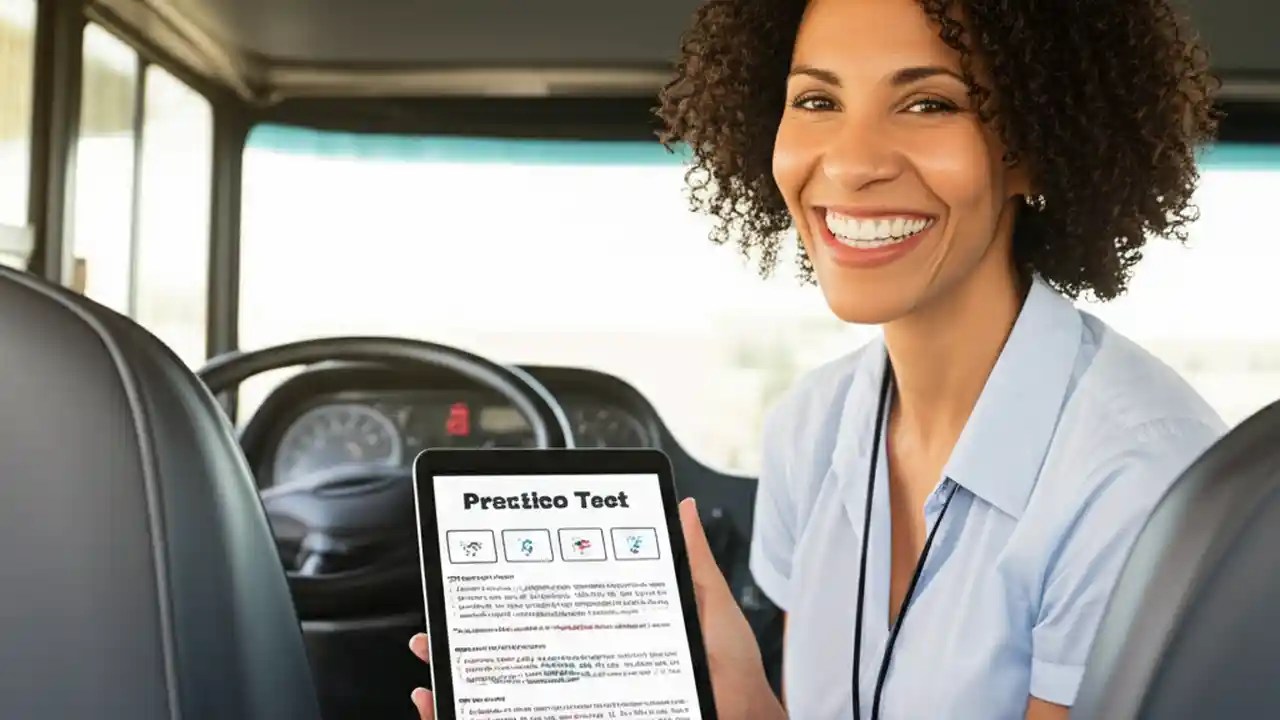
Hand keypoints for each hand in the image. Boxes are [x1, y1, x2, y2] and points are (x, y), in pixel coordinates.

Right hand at [406, 498, 784, 719]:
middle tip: (436, 625)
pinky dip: (459, 718)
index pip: (546, 621)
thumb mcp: (710, 612)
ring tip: (431, 668)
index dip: (508, 605)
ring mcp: (571, 700)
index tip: (477, 584)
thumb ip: (692, 562)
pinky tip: (441, 705)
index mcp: (606, 641)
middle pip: (512, 658)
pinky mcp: (564, 717)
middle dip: (463, 642)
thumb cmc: (730, 681)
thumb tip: (681, 508)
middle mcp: (583, 675)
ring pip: (498, 695)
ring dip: (454, 681)